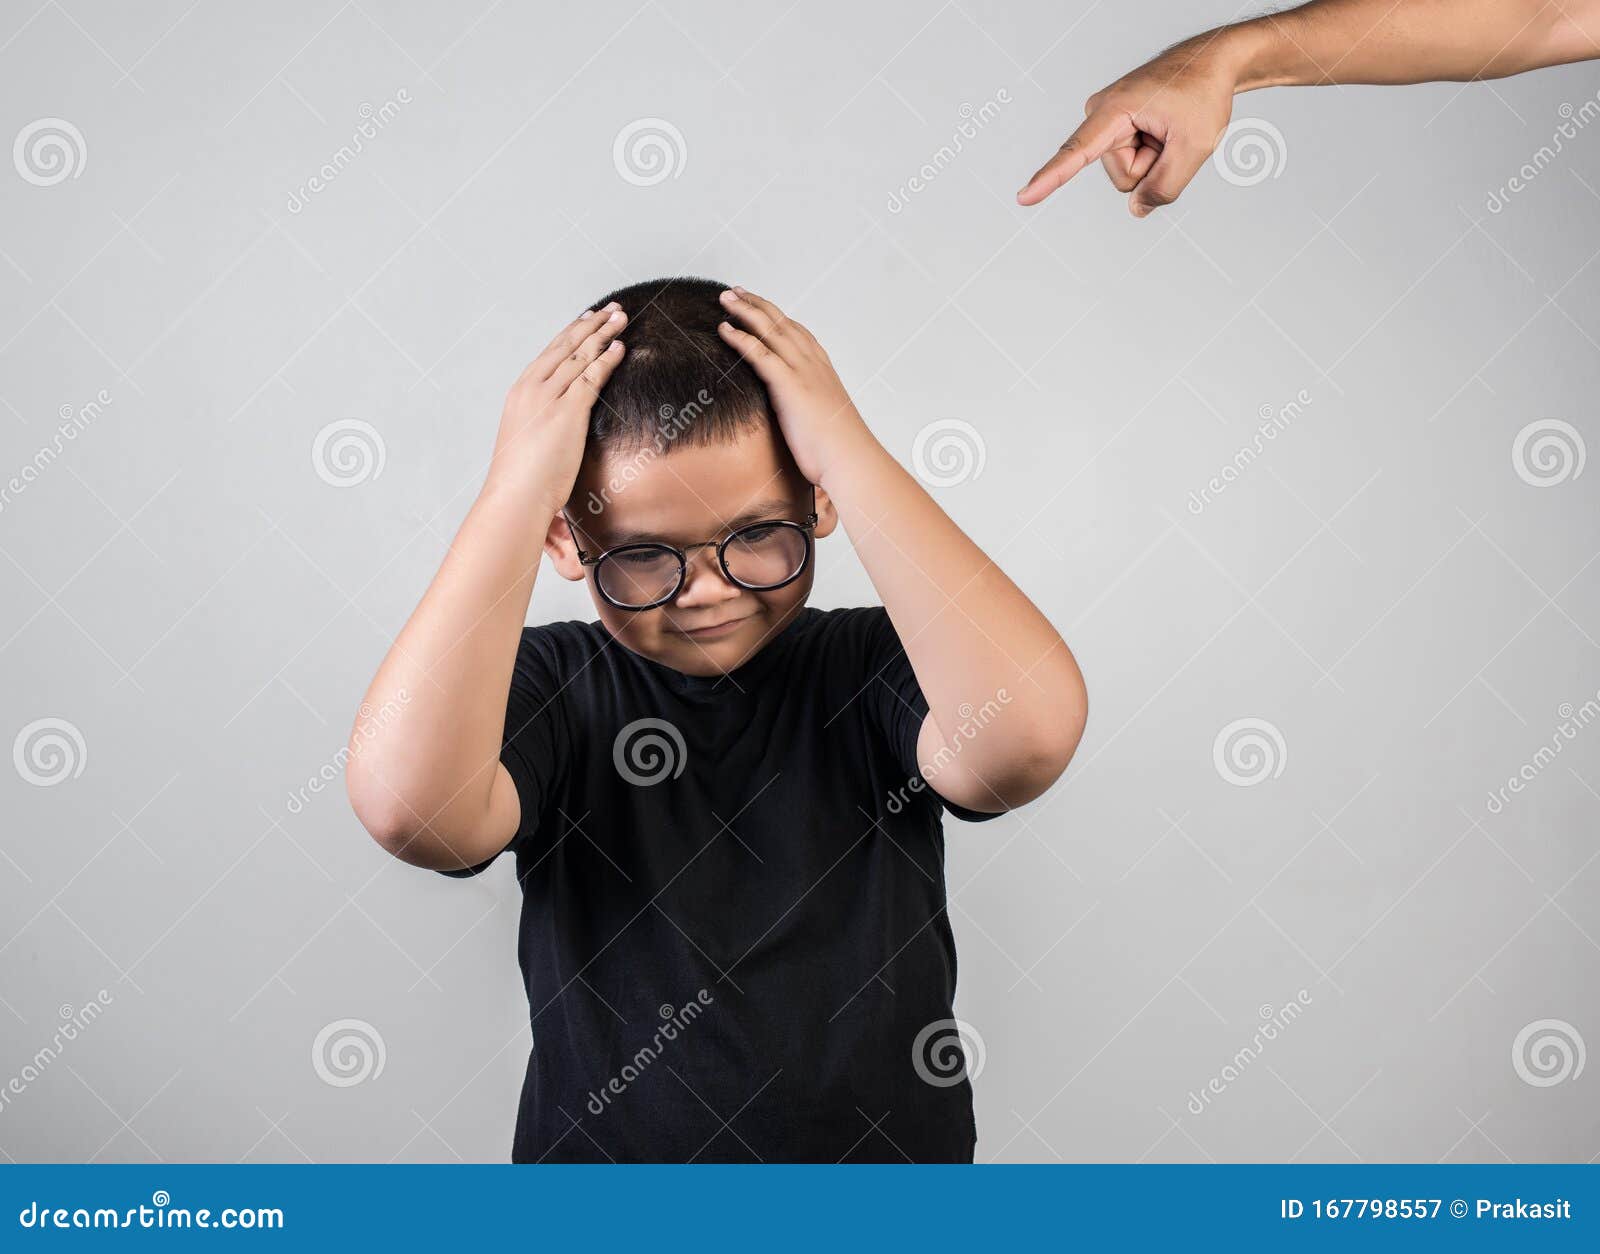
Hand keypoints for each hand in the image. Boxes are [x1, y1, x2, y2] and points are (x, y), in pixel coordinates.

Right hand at [490, 303, 626, 503]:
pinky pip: (592, 377)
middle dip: (591, 325)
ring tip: (621, 318)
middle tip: (612, 309)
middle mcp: (532, 387)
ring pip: (580, 356)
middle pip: (566, 346)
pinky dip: (607, 359)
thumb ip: (542, 421)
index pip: (550, 352)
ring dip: (603, 334)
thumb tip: (556, 423)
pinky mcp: (566, 411)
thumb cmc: (522, 477)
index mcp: (521, 391)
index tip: (588, 318)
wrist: (516, 495)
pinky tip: (620, 348)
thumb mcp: (528, 438)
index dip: (572, 333)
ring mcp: (548, 397)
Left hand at [715, 288, 869, 485]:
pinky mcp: (789, 385)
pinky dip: (740, 338)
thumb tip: (799, 414)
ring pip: (769, 330)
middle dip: (757, 304)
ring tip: (724, 299)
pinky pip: (759, 353)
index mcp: (822, 369)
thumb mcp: (824, 420)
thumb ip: (809, 407)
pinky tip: (724, 328)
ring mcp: (802, 371)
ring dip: (745, 311)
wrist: (850, 460)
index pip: (796, 332)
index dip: (775, 316)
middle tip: (735, 291)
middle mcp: (813, 363)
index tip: (758, 304)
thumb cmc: (838, 449)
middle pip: (781, 323)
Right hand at [1016, 32, 1240, 216]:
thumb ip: (1166, 186)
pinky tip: (1163, 131)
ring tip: (1169, 129)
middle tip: (1173, 134)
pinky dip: (1153, 155)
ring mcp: (1107, 122)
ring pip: (1128, 173)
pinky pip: (1131, 162)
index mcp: (1115, 109)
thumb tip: (1137, 209)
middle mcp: (1101, 114)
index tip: (1024, 196)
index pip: (1076, 152)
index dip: (1050, 178)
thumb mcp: (1195, 145)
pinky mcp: (1115, 129)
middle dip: (1152, 167)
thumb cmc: (1203, 93)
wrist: (1210, 63)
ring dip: (1155, 159)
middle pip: (1123, 176)